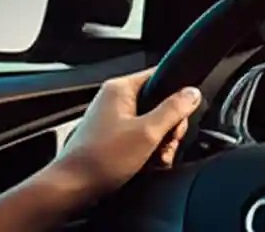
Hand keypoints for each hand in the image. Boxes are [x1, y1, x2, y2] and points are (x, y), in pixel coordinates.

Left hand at [49, 68, 201, 201]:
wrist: (72, 188)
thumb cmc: (100, 159)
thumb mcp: (147, 133)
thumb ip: (173, 110)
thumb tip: (191, 93)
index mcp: (121, 88)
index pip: (160, 76)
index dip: (177, 97)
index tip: (180, 118)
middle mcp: (114, 100)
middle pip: (158, 103)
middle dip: (168, 128)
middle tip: (166, 144)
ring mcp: (111, 119)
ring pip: (150, 124)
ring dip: (159, 143)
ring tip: (155, 159)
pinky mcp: (111, 138)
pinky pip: (138, 138)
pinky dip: (146, 151)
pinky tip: (146, 165)